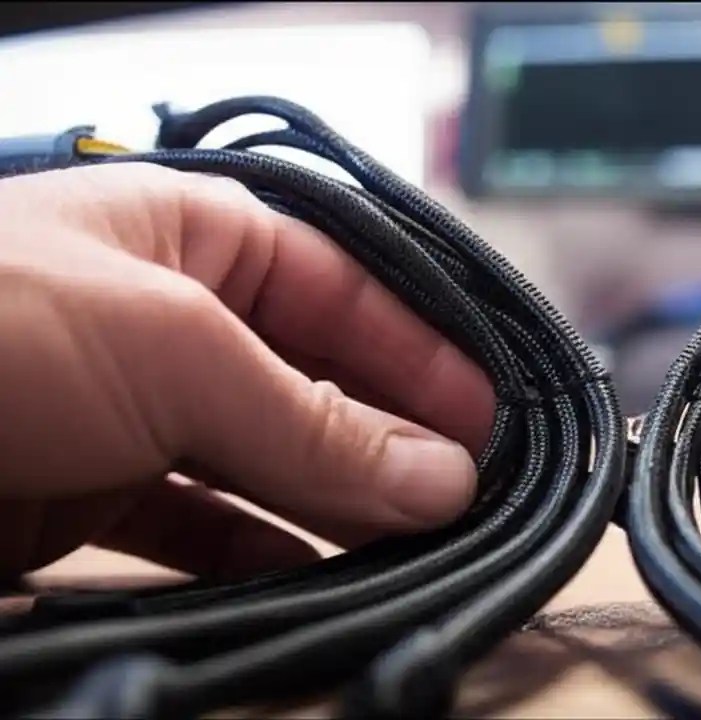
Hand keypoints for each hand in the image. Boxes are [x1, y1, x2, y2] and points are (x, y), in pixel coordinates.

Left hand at [0, 163, 493, 580]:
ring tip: (413, 548)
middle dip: (391, 439)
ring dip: (336, 507)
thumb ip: (313, 425)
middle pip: (317, 381)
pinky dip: (258, 554)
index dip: (426, 354)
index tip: (494, 419)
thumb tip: (442, 479)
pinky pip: (200, 526)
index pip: (347, 290)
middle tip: (468, 498)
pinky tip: (314, 579)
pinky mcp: (90, 493)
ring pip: (267, 460)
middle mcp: (172, 318)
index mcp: (195, 237)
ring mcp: (131, 408)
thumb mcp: (174, 355)